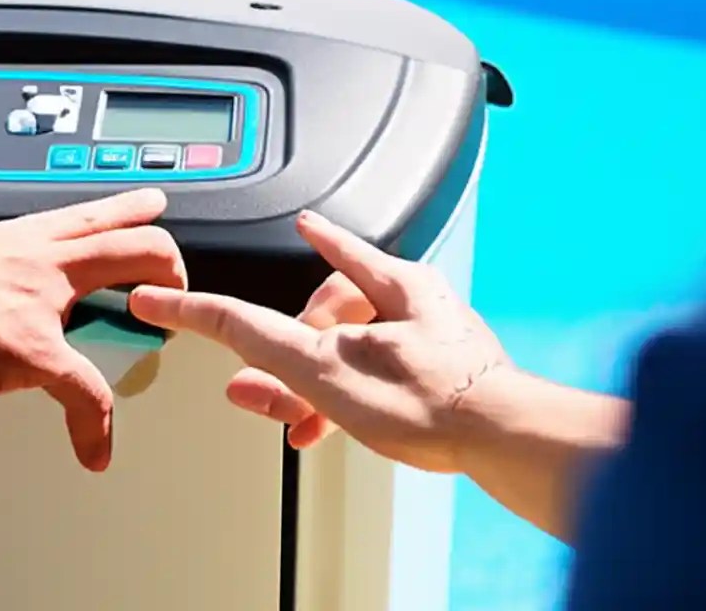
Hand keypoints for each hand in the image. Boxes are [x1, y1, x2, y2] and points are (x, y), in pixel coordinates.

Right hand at [0, 188, 185, 471]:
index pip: (91, 214)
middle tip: (174, 291)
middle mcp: (41, 261)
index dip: (132, 212)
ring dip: (156, 329)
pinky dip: (95, 425)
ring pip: (136, 295)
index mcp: (21, 240)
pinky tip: (93, 446)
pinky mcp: (29, 350)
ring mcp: (41, 304)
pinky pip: (86, 392)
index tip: (154, 210)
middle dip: (170, 266)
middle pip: (137, 244)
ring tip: (149, 360)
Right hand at [129, 210, 510, 473]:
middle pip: (327, 321)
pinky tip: (338, 412)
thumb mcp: (322, 366)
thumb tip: (200, 312)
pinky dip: (353, 391)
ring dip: (319, 384)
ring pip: (355, 350)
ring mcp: (434, 339)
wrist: (505, 442)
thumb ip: (257, 339)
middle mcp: (415, 301)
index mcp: (386, 282)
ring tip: (303, 418)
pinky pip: (384, 374)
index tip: (228, 264)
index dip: (249, 278)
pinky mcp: (446, 376)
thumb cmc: (430, 400)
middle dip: (290, 356)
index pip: (300, 274)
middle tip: (260, 389)